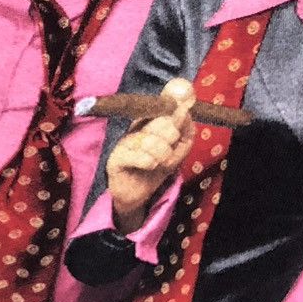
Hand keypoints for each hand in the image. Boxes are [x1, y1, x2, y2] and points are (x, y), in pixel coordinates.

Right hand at [107, 78, 195, 232]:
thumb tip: (187, 110)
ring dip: (162, 154)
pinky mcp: (115, 159)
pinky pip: (140, 157)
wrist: (134, 193)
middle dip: (171, 138)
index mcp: (147, 123)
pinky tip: (150, 166)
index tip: (184, 110)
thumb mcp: (177, 152)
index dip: (175, 109)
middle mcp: (134, 129)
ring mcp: (124, 143)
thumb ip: (185, 132)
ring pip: (152, 142)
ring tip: (159, 162)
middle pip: (160, 124)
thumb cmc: (155, 169)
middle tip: (168, 150)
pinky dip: (149, 162)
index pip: (162, 108)